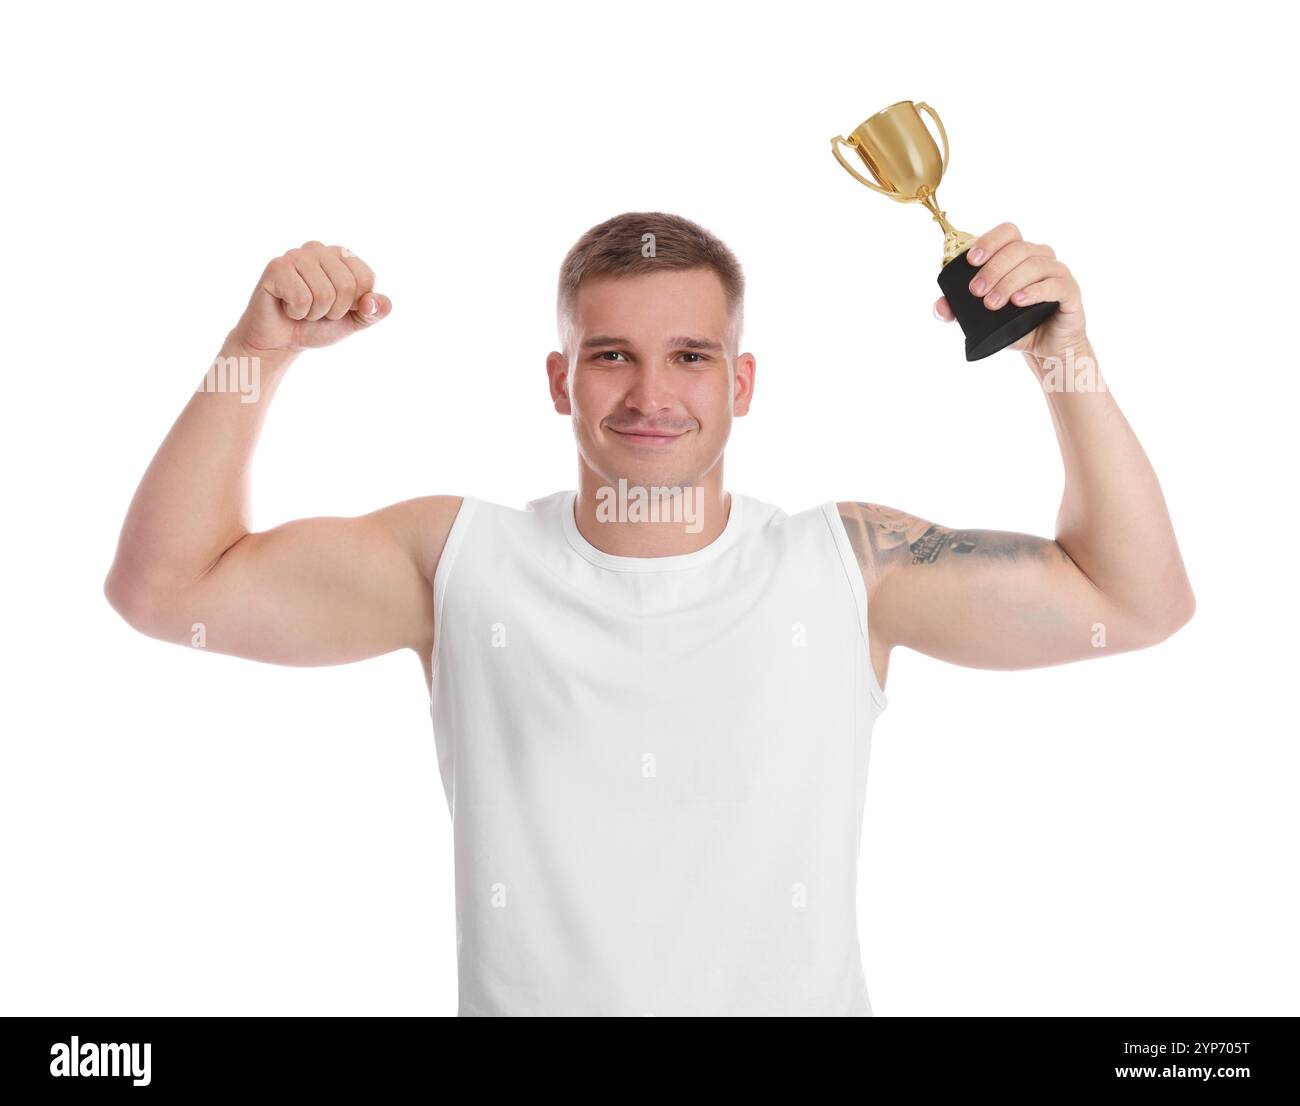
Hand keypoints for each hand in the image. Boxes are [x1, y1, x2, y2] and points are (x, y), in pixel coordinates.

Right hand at [231, 241, 391, 354]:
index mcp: (342, 255)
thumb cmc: (318, 326)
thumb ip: (375, 311)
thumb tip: (374, 301)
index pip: (366, 278)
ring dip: (314, 313)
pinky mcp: (276, 267)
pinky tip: (287, 307)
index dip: (355, 304)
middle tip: (317, 310)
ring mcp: (296, 255)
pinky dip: (296, 313)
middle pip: (347, 286)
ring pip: (324, 294)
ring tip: (302, 308)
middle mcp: (319, 249)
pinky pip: (301, 299)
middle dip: (335, 310)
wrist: (281, 341)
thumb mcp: (355, 321)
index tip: (338, 306)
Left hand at [932, 222, 1086, 359]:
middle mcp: (1040, 257)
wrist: (1045, 348)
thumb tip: (939, 307)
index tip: (971, 261)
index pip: (1007, 233)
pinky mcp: (1069, 291)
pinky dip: (1034, 291)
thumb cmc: (1016, 326)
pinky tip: (1019, 300)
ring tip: (992, 303)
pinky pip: (1054, 284)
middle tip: (976, 291)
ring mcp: (1057, 272)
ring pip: (1034, 264)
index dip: (989, 241)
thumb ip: (959, 311)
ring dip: (1009, 282)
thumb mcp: (983, 319)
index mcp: (1019, 255)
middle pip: (1018, 249)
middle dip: (993, 269)